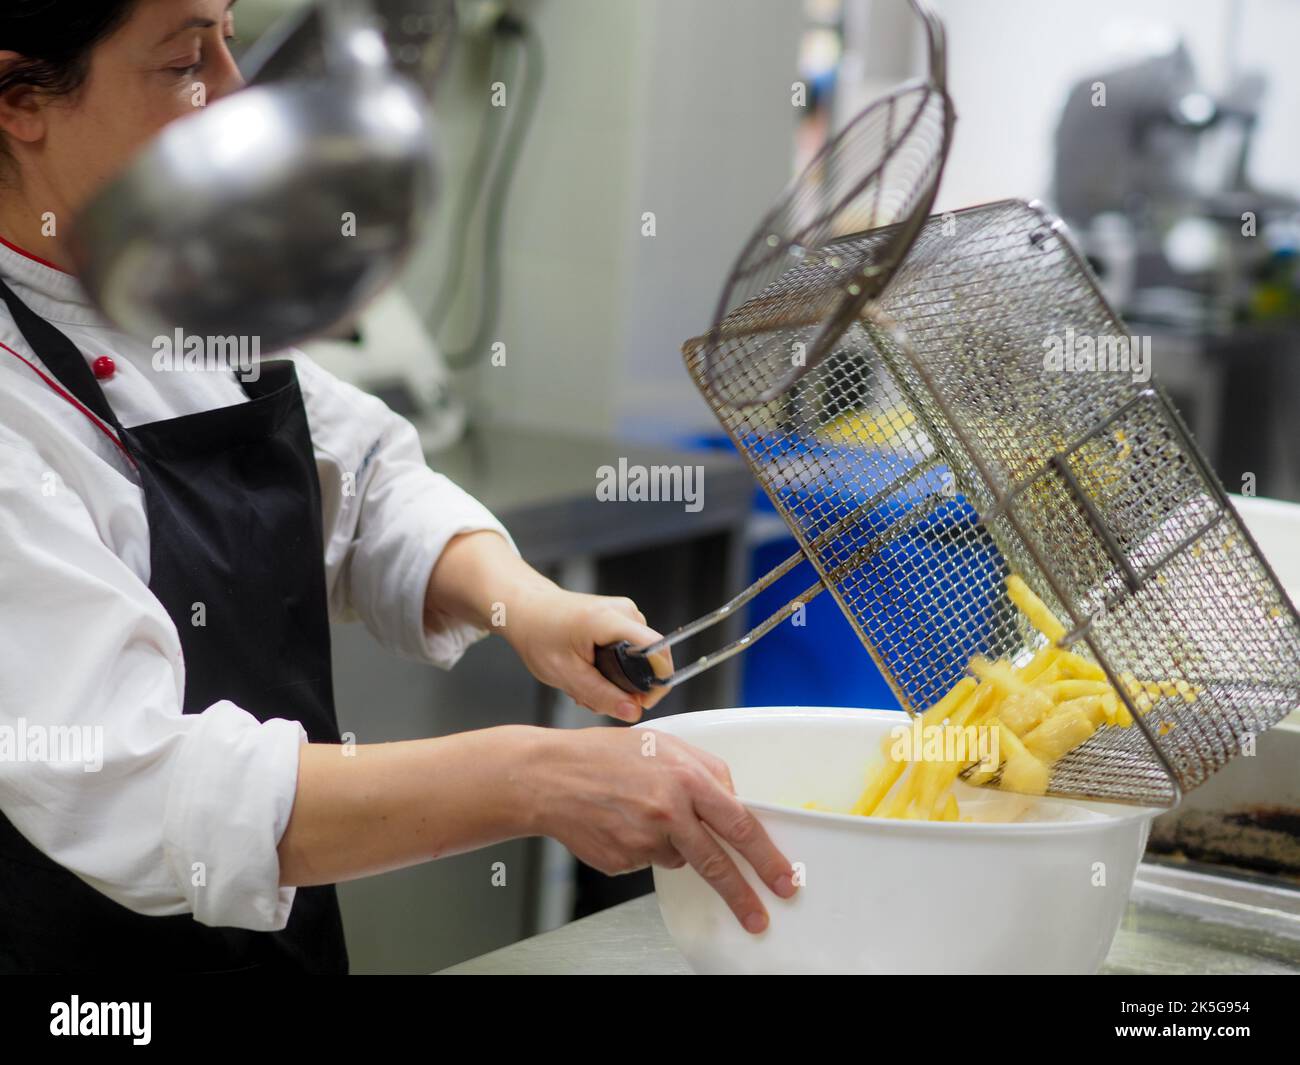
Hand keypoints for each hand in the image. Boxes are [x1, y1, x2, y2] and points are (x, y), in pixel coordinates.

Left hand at [425, 532, 672, 721]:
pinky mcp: (622, 617)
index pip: (656, 650)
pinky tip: (591, 672)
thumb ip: (601, 695)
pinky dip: (616, 666)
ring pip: (641, 656)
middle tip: (598, 699)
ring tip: (587, 684)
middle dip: (632, 686)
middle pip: (651, 657)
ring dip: (620, 679)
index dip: (657, 681)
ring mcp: (625, 612)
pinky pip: (632, 648)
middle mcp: (625, 611)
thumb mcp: (565, 674)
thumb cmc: (538, 635)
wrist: (527, 608)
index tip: (640, 703)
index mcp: (609, 620)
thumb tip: (633, 713)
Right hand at [529, 727, 796, 931]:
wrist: (549, 777)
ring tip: (641, 813)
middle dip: (744, 894)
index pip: (740, 824)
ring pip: (679, 857)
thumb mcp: (664, 744)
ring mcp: (644, 841)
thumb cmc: (602, 755)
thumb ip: (705, 770)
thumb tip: (733, 798)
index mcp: (686, 779)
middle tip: (760, 914)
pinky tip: (620, 822)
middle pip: (717, 863)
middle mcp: (669, 812)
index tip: (783, 876)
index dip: (766, 855)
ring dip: (672, 843)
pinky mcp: (623, 861)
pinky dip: (642, 845)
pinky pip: (647, 859)